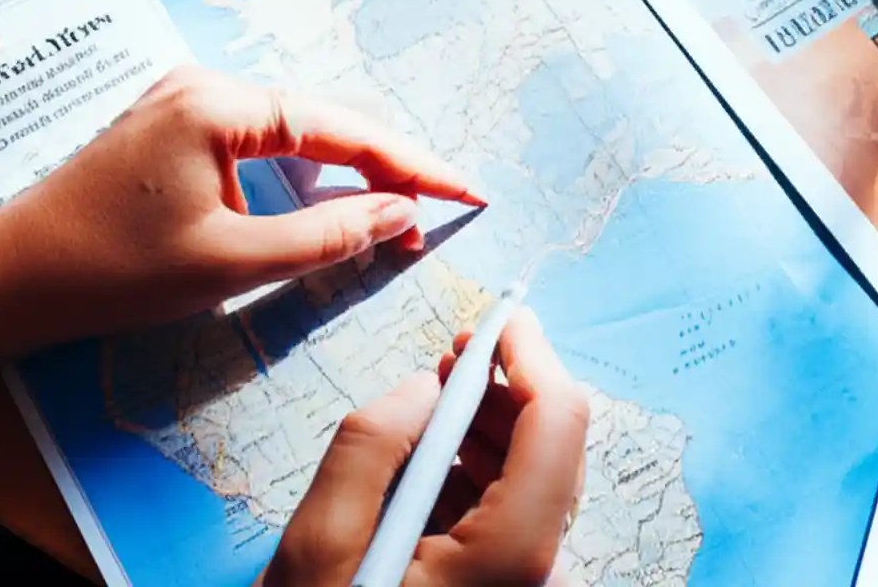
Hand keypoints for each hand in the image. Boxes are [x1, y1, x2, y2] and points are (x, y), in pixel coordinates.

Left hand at [0, 65, 482, 349]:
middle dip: (387, 167)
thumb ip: (327, 237)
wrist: (14, 276)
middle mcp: (207, 85)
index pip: (344, 129)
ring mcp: (190, 99)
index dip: (413, 165)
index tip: (466, 191)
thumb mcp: (232, 263)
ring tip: (398, 210)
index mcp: (220, 106)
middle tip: (441, 210)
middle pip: (325, 120)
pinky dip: (306, 171)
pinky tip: (334, 197)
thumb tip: (400, 215)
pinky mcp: (179, 123)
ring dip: (349, 170)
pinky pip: (264, 139)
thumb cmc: (113, 273)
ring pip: (298, 128)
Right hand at [262, 309, 588, 586]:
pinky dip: (485, 470)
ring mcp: (530, 583)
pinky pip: (516, 512)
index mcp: (510, 556)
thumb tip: (430, 384)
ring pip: (538, 477)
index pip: (557, 425)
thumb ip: (374, 443)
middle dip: (506, 388)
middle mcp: (541, 572)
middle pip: (553, 447)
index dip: (530, 356)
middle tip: (453, 354)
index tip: (497, 318)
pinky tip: (438, 460)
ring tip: (439, 400)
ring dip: (494, 426)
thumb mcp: (320, 545)